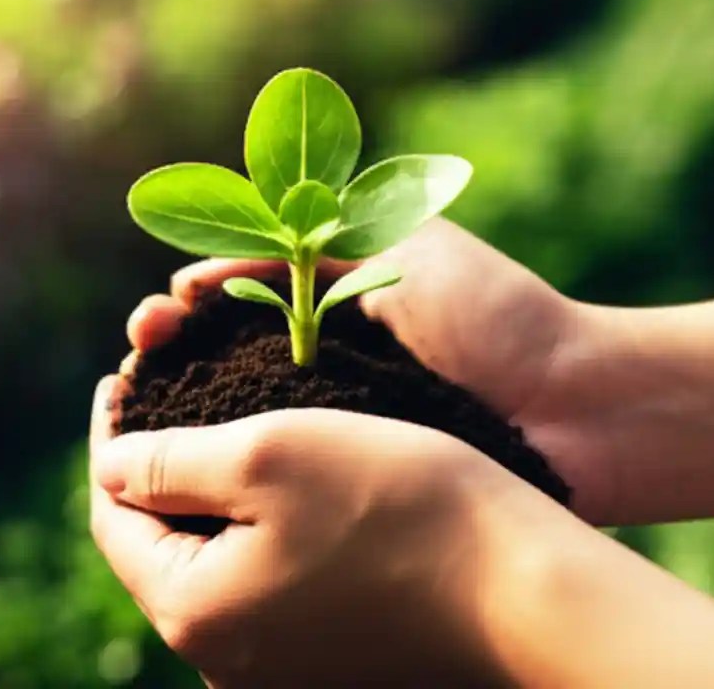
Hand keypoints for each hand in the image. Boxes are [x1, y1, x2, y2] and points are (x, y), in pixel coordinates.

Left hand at [89, 378, 538, 685]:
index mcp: (193, 613)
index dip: (108, 437)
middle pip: (155, 547)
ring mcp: (275, 674)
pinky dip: (249, 530)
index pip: (112, 517)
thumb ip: (164, 462)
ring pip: (207, 567)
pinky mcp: (323, 666)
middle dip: (152, 466)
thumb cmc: (400, 506)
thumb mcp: (265, 455)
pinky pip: (258, 589)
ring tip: (213, 425)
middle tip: (162, 391)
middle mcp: (222, 663)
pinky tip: (273, 484)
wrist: (528, 591)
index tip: (120, 375)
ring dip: (201, 496)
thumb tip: (106, 466)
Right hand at [124, 219, 614, 521]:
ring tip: (141, 384)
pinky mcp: (339, 475)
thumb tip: (204, 270)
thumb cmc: (493, 313)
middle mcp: (309, 365)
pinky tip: (182, 448)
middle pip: (210, 355)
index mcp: (320, 304)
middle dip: (165, 345)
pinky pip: (265, 462)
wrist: (572, 403)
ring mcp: (321, 424)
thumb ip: (308, 238)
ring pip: (224, 413)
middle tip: (143, 343)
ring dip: (173, 398)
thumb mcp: (398, 241)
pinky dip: (217, 453)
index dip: (184, 303)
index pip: (227, 300)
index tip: (165, 308)